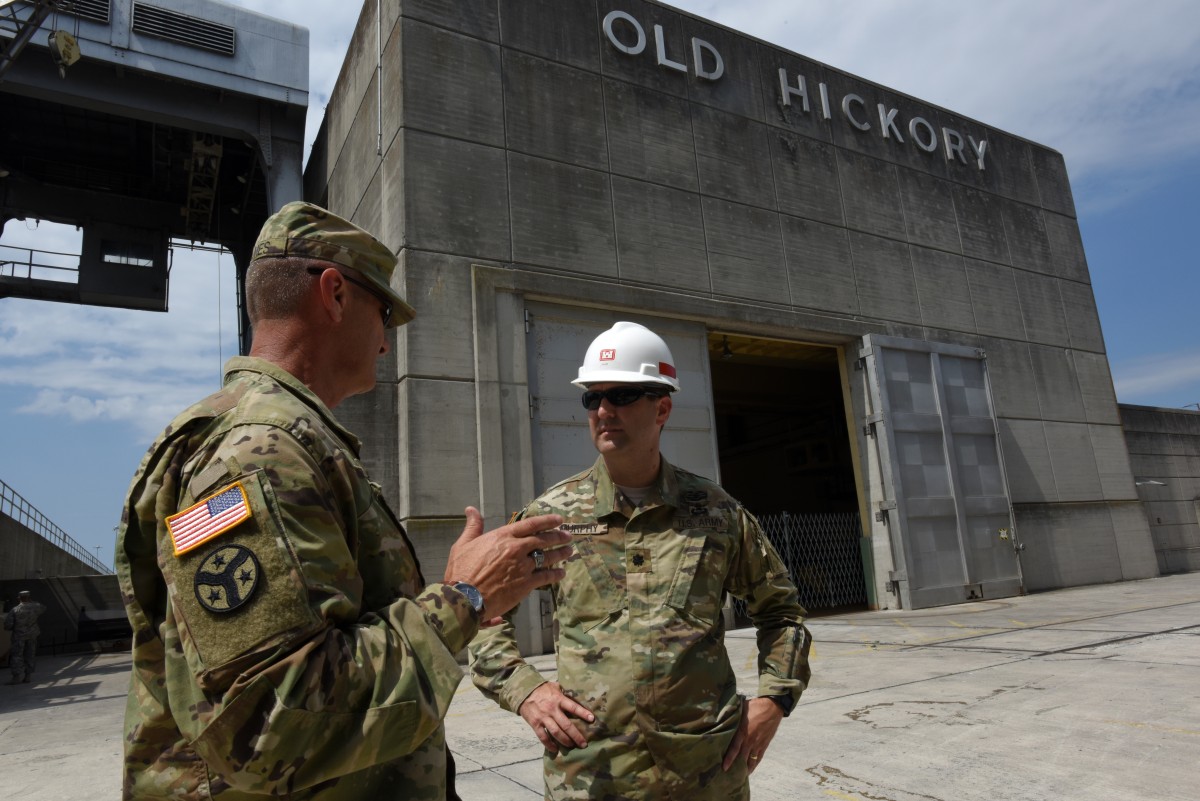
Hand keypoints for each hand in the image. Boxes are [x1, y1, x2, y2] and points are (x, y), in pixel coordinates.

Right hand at [443, 507, 571, 619]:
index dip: (547, 521)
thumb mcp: (463, 544)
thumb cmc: (461, 571)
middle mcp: (516, 548)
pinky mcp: (526, 584)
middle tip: (568, 536)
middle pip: (543, 539)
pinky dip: (555, 574)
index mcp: (502, 536)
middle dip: (558, 537)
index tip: (559, 520)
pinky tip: (561, 573)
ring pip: (548, 557)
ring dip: (560, 553)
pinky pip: (546, 577)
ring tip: (569, 551)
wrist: (465, 598)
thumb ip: (472, 526)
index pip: (530, 524)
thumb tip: (471, 509)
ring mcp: (523, 566)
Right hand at [518, 682, 594, 752]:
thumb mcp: (555, 686)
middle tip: (584, 744)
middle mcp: (552, 710)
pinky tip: (555, 749)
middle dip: (576, 736)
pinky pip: (543, 737)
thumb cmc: (542, 689)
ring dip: (565, 741)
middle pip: (566, 725)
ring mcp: (543, 718)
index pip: (573, 707)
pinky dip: (549, 744)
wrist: (524, 691)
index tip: (592, 719)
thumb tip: (576, 694)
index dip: (583, 713)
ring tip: (572, 746)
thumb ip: (564, 692)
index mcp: (558, 699)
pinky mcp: (535, 724)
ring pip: (556, 733)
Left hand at [722, 696, 783, 773]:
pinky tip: (750, 770)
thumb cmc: (755, 706)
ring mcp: (758, 744)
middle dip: (735, 767)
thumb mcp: (741, 710)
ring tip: (738, 776)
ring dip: (745, 769)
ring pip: (751, 761)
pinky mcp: (765, 745)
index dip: (729, 759)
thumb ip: (733, 717)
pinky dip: (754, 765)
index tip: (724, 768)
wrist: (772, 707)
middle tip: (728, 775)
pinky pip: (759, 758)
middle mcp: (750, 740)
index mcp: (743, 732)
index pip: (734, 748)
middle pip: (742, 758)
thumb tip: (722, 716)